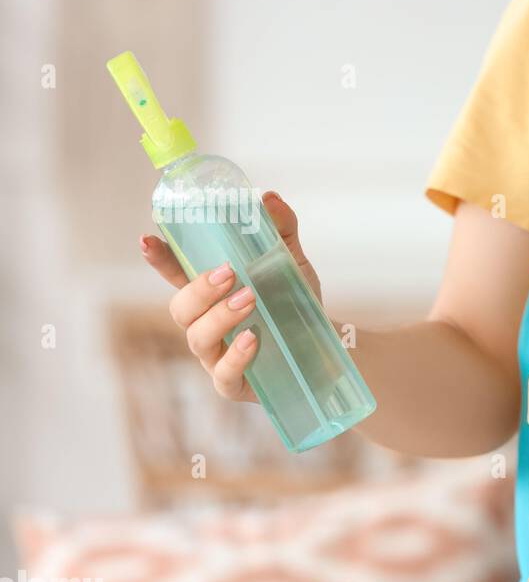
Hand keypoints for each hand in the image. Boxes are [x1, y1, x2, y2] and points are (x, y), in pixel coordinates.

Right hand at [140, 191, 319, 402]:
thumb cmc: (297, 304)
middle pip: (180, 309)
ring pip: (198, 338)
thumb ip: (280, 231)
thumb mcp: (292, 263)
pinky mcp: (236, 384)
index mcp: (211, 294)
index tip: (148, 240)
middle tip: (228, 273)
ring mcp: (216, 356)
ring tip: (250, 299)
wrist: (327, 349)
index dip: (159, 259)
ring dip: (219, 316)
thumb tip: (268, 197)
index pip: (176, 274)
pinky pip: (224, 375)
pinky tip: (252, 339)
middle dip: (198, 289)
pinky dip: (236, 356)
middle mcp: (206, 325)